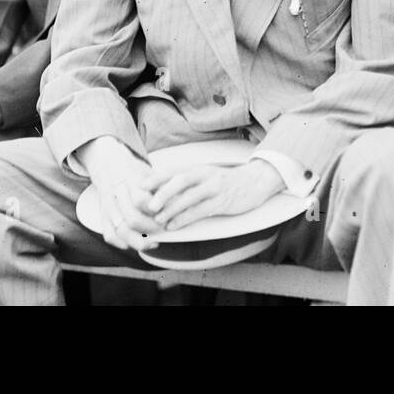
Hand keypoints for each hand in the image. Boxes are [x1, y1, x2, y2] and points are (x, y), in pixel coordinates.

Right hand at [79, 136, 162, 251]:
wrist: (108, 163)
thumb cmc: (135, 169)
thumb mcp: (149, 171)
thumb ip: (161, 185)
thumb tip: (179, 203)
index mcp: (130, 179)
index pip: (140, 199)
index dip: (155, 211)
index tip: (169, 215)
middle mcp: (116, 193)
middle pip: (131, 218)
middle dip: (151, 228)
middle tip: (164, 229)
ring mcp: (107, 205)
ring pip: (120, 230)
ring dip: (138, 241)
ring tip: (154, 243)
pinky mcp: (101, 215)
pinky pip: (109, 234)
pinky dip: (121, 243)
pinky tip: (133, 245)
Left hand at [144, 159, 283, 231]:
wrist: (255, 181)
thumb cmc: (225, 182)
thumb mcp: (204, 176)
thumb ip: (186, 181)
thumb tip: (159, 192)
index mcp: (197, 168)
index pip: (173, 170)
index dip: (155, 177)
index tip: (139, 187)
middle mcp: (204, 174)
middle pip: (180, 180)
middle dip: (162, 192)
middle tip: (148, 206)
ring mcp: (214, 187)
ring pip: (189, 196)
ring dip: (172, 208)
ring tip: (158, 220)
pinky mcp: (222, 201)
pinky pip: (200, 210)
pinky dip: (185, 218)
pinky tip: (174, 226)